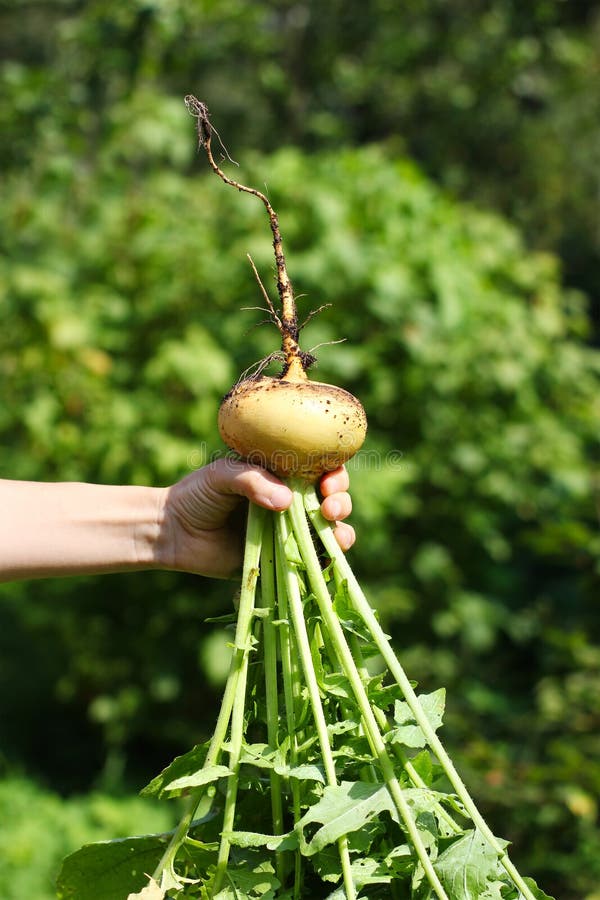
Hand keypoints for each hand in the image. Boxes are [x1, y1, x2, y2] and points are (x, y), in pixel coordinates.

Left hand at [157, 460, 353, 578]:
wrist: (172, 532)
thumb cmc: (196, 495)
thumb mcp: (222, 475)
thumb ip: (252, 480)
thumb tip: (286, 502)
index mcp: (281, 474)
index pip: (321, 468)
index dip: (335, 473)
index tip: (328, 482)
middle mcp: (291, 501)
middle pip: (333, 499)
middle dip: (341, 502)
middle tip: (329, 508)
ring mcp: (288, 531)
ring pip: (330, 531)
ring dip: (341, 532)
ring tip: (334, 533)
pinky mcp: (280, 560)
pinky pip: (311, 561)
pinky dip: (326, 560)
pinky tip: (327, 557)